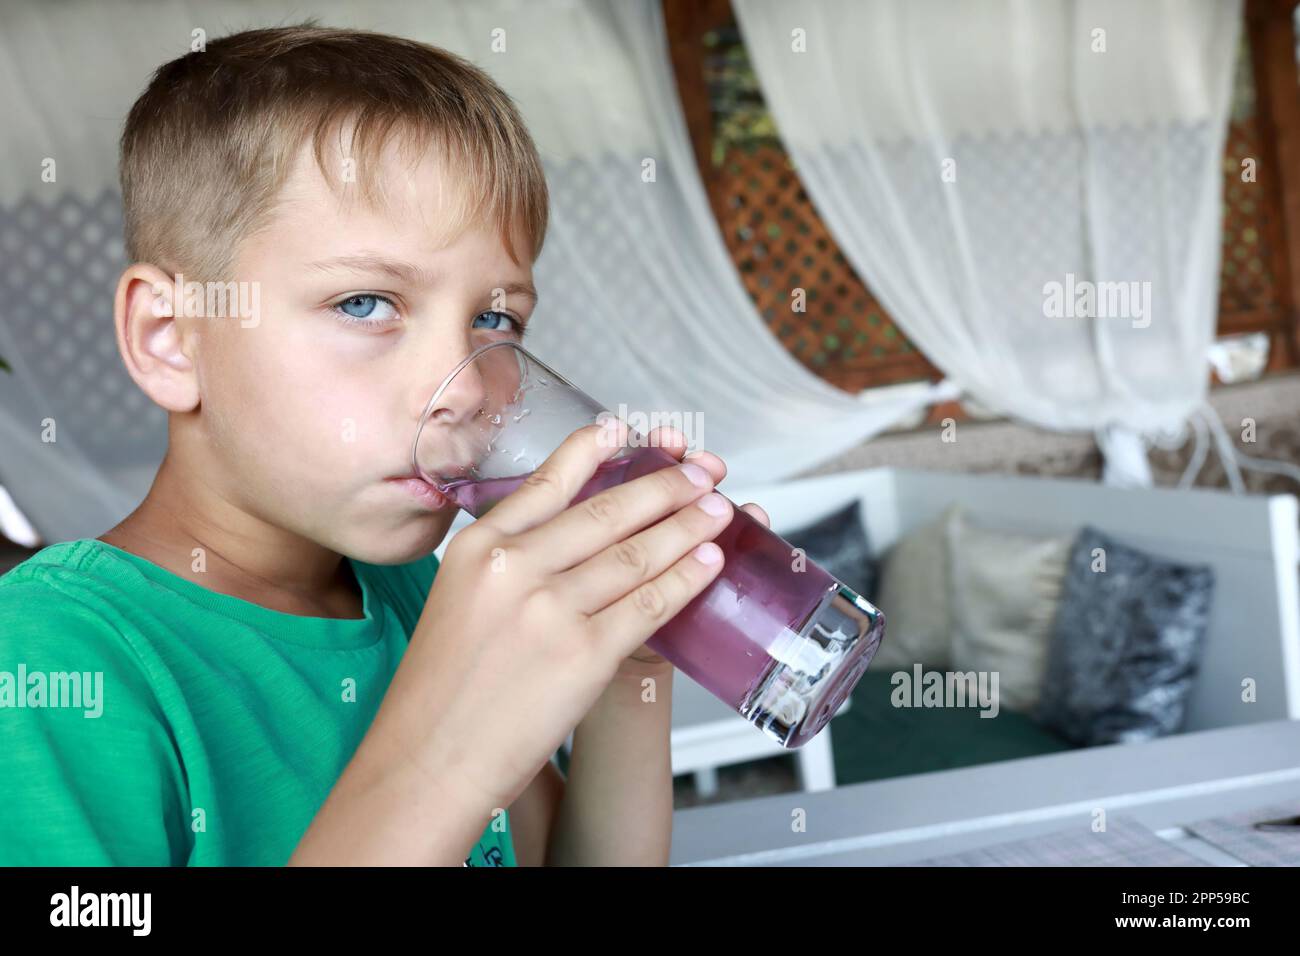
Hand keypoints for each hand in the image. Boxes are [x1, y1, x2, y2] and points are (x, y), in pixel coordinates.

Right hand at [375, 417, 751, 815]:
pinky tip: (708, 563)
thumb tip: (574, 543)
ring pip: (637, 554)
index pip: (548, 483)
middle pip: (607, 512)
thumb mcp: (457, 603)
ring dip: (687, 527)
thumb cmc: (438, 695)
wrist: (426, 763)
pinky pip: (650, 605)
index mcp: (476, 548)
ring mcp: (550, 610)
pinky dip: (687, 579)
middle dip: (666, 486)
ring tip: (718, 510)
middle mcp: (513, 568)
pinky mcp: (583, 655)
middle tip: (702, 470)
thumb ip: (506, 566)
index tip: (627, 428)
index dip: (595, 451)